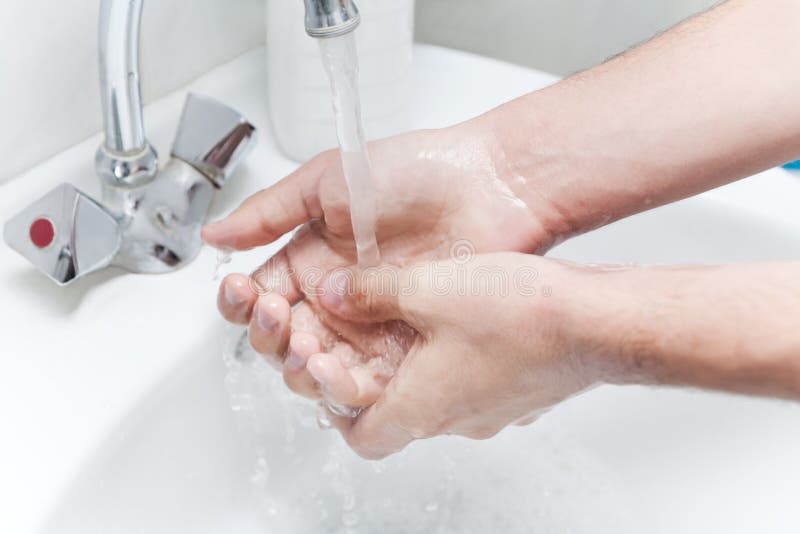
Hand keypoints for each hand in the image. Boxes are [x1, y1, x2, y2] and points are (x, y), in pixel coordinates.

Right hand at [203, 124, 566, 403]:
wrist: (488, 186)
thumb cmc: (415, 171)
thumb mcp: (327, 181)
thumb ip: (269, 213)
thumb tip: (212, 235)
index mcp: (312, 259)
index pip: (259, 295)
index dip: (242, 302)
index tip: (241, 293)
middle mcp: (337, 296)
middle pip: (282, 337)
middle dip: (268, 334)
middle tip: (276, 316)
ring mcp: (370, 322)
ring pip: (317, 363)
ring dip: (300, 362)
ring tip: (306, 345)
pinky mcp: (404, 344)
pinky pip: (365, 377)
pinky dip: (344, 381)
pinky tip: (335, 369)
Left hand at [312, 253, 597, 459]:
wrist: (600, 322)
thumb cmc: (522, 316)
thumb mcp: (426, 289)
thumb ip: (370, 292)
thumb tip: (335, 293)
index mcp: (423, 408)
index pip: (361, 437)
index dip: (335, 405)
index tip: (328, 370)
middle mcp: (457, 419)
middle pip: (395, 413)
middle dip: (370, 376)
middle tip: (359, 338)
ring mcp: (492, 408)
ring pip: (434, 394)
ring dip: (411, 363)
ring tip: (405, 320)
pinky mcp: (517, 390)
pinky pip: (471, 381)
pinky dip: (450, 356)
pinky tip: (454, 318)